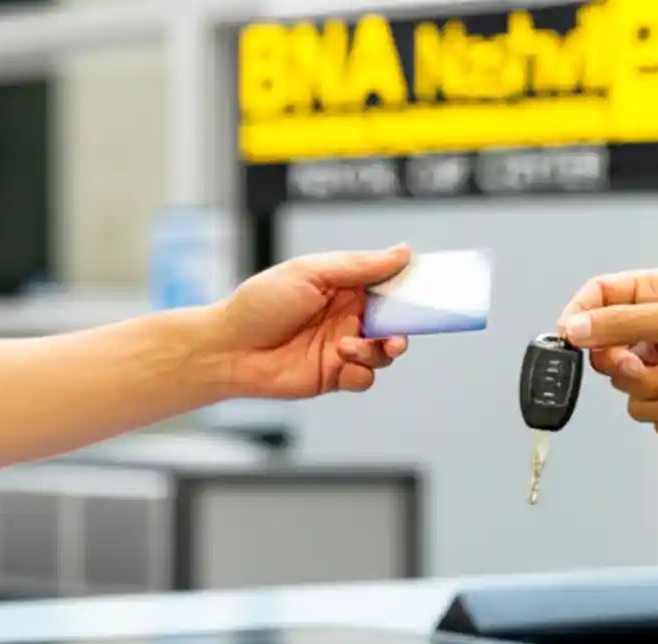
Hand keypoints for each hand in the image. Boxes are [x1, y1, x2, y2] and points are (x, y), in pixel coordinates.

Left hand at [212, 245, 411, 398]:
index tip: (429, 291)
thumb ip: (360, 266)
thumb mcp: (311, 273)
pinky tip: (342, 363)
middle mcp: (348, 316)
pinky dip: (362, 372)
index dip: (410, 288)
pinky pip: (366, 377)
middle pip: (395, 321)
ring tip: (348, 346)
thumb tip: (404, 251)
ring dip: (377, 351)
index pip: (389, 284)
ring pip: (385, 352)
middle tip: (399, 332)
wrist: (229, 348)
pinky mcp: (335, 375)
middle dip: (404, 327)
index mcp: (345, 286)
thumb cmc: (261, 303)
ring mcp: (343, 347)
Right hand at [557, 268, 657, 438]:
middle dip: (635, 368)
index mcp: (657, 294)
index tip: (569, 338)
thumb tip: (573, 327)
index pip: (599, 296)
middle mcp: (656, 330)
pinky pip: (654, 419)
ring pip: (630, 394)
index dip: (580, 316)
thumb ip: (619, 323)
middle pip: (607, 354)